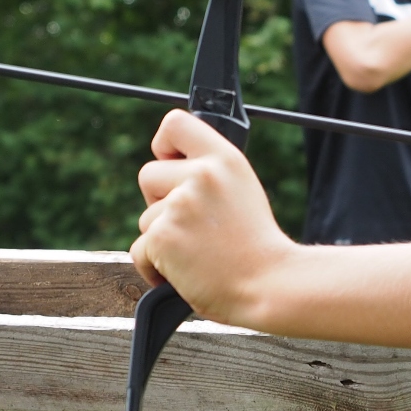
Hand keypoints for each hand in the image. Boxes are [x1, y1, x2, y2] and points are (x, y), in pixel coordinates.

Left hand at [132, 110, 295, 327]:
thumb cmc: (257, 249)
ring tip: (198, 254)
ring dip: (163, 240)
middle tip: (193, 226)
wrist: (270, 286)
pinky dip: (155, 268)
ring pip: (145, 219)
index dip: (165, 145)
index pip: (175, 124)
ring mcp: (180, 205)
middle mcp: (202, 175)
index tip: (172, 164)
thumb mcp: (243, 193)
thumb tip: (172, 170)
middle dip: (159, 202)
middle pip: (148, 175)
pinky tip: (185, 273)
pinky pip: (139, 250)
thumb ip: (210, 176)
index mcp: (225, 159)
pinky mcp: (162, 237)